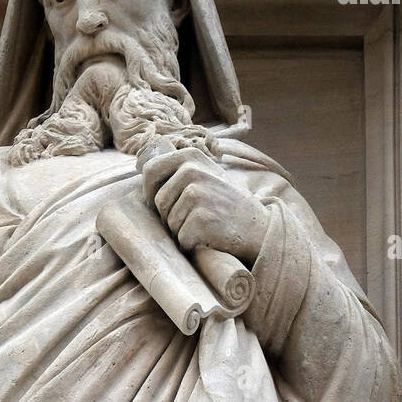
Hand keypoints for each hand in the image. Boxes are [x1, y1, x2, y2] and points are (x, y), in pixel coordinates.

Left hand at [141, 146, 269, 266]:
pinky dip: (192, 244)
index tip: (160, 203)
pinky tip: (210, 236)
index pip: (150, 170)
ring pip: (169, 223)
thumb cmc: (227, 203)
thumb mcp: (207, 173)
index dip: (150, 191)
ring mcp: (196, 195)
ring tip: (206, 225)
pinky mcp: (200, 220)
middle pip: (159, 202)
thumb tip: (143, 166)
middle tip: (194, 218)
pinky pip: (181, 239)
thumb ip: (181, 168)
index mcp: (191, 157)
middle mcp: (192, 172)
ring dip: (183, 231)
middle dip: (170, 216)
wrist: (258, 227)